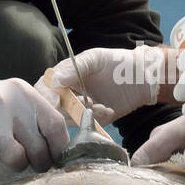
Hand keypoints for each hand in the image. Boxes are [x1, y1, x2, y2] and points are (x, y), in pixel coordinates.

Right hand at [0, 80, 68, 171]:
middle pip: (39, 147)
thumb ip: (34, 120)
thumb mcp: (11, 104)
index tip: (52, 159)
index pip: (55, 125)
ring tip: (3, 159)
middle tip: (25, 164)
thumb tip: (61, 151)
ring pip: (17, 157)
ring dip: (13, 166)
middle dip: (36, 163)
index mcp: (24, 93)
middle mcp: (9, 100)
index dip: (57, 148)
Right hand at [35, 45, 166, 124]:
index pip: (44, 88)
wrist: (140, 78)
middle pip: (51, 108)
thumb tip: (55, 80)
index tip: (55, 102)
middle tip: (86, 103)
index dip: (46, 97)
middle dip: (66, 108)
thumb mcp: (95, 58)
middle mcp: (66, 93)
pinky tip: (107, 110)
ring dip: (83, 114)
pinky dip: (94, 120)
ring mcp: (77, 108)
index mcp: (62, 76)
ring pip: (67, 118)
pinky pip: (84, 125)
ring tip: (101, 106)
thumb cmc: (117, 63)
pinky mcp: (89, 120)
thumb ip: (74, 67)